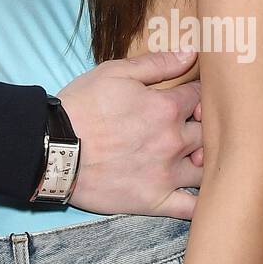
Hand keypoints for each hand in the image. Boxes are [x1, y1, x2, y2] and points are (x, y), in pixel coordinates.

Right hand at [58, 49, 202, 218]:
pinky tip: (204, 197)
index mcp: (165, 107)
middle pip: (209, 133)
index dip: (200, 94)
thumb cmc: (81, 107)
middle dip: (207, 127)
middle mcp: (172, 140)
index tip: (193, 97)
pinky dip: (202, 204)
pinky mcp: (154, 200)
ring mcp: (166, 174)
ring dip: (207, 162)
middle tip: (195, 126)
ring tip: (197, 156)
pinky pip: (190, 209)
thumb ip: (157, 63)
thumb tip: (192, 54)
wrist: (52, 148)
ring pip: (206, 169)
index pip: (200, 97)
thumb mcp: (115, 72)